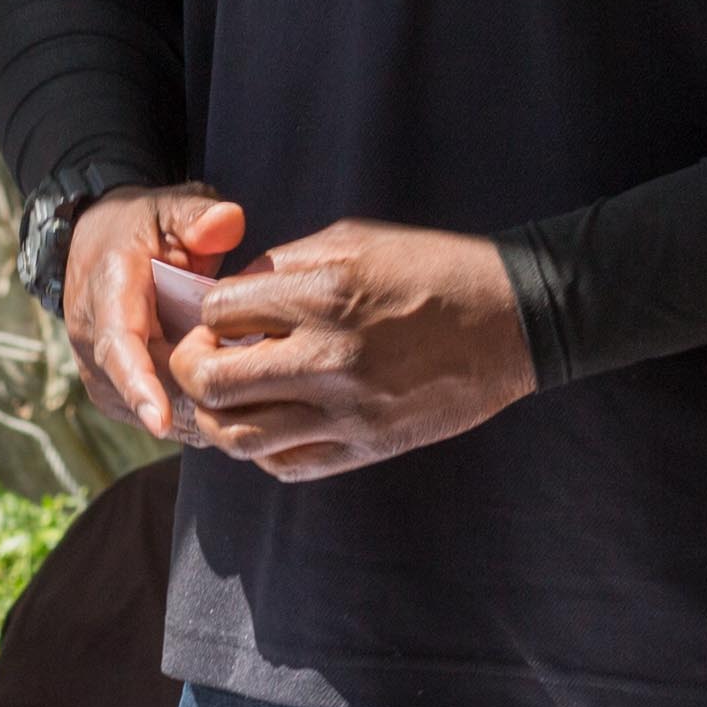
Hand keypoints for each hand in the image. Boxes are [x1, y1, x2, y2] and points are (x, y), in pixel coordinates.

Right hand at [57, 185, 243, 439]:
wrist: (96, 245)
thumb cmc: (142, 227)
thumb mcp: (170, 207)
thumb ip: (200, 215)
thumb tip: (229, 224)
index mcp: (108, 292)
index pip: (119, 345)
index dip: (139, 384)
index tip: (159, 421)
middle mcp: (92, 339)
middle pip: (149, 385)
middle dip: (201, 389)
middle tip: (255, 374)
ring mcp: (97, 371)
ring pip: (153, 408)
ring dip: (198, 403)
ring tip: (241, 383)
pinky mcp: (109, 392)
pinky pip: (154, 416)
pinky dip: (189, 413)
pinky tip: (223, 399)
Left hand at [164, 218, 532, 478]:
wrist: (514, 320)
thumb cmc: (434, 269)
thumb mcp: (356, 240)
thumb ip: (286, 265)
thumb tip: (234, 296)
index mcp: (324, 295)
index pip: (219, 312)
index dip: (208, 312)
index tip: (223, 316)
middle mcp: (329, 358)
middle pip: (211, 380)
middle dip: (192, 366)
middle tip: (205, 357)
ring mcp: (347, 411)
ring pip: (238, 437)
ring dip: (218, 417)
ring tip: (229, 396)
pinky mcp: (367, 447)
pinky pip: (286, 466)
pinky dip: (262, 450)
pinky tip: (270, 424)